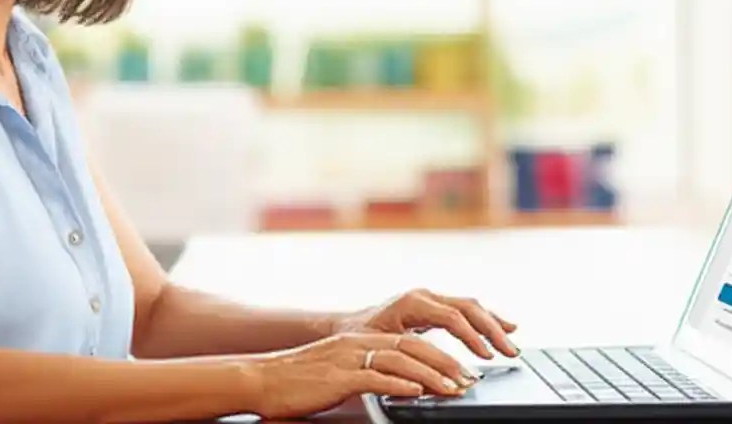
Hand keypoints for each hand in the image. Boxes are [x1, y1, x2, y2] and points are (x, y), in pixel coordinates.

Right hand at [251, 331, 479, 418]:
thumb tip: (404, 385)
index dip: (440, 355)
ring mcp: (348, 358)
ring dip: (432, 374)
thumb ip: (369, 373)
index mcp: (360, 340)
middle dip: (446, 363)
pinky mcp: (338, 376)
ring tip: (453, 387)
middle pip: (412, 347)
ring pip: (400, 359)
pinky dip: (399, 383)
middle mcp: (358, 343)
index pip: (409, 343)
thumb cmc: (299, 381)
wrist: (263, 379)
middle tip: (469, 379)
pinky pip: (374, 377)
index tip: (461, 371)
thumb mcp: (339, 371)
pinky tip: (417, 391)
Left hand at [334, 288, 519, 359]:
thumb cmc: (360, 338)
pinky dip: (485, 319)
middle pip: (468, 307)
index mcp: (412, 302)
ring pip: (470, 306)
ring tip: (511, 343)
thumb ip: (411, 358)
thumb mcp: (383, 349)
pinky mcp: (433, 306)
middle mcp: (423, 295)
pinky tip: (503, 327)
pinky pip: (465, 310)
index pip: (452, 317)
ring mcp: (430, 298)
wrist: (348, 326)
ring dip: (493, 324)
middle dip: (492, 329)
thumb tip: (440, 375)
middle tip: (510, 351)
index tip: (487, 356)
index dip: (472, 336)